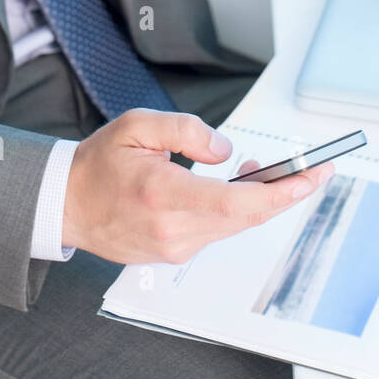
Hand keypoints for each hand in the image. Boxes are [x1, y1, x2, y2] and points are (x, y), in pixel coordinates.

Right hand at [61, 110, 332, 264]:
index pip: (236, 201)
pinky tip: (235, 188)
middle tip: (312, 171)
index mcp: (163, 194)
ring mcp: (174, 247)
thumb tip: (225, 150)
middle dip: (284, 193)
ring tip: (264, 169)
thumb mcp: (137, 125)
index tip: (310, 177)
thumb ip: (186, 130)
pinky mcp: (174, 253)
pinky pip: (217, 230)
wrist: (67, 204)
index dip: (280, 192)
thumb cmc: (98, 164)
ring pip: (234, 224)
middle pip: (246, 217)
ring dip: (257, 199)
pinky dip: (235, 210)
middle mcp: (172, 229)